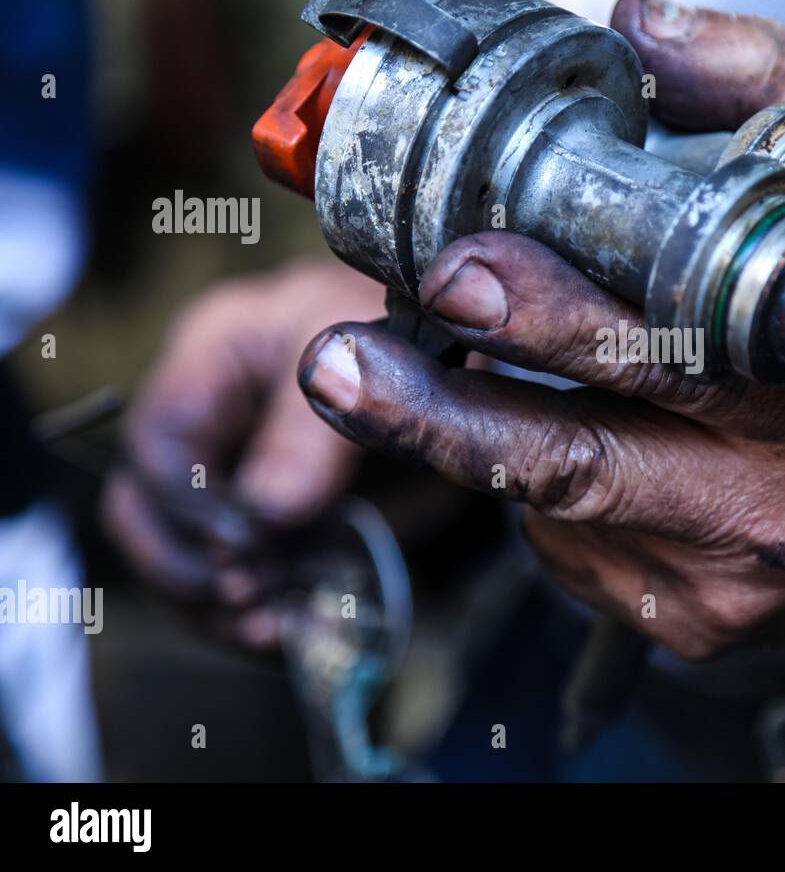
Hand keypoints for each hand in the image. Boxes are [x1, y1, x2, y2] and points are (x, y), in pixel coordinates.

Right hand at [103, 259, 384, 647]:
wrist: (464, 359)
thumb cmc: (408, 326)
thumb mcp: (361, 355)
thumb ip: (311, 430)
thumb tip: (266, 513)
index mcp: (213, 355)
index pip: (157, 441)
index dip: (189, 503)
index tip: (247, 542)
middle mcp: (210, 419)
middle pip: (144, 508)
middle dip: (188, 564)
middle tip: (252, 593)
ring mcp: (235, 475)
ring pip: (182, 555)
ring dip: (218, 604)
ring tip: (274, 629)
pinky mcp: (272, 521)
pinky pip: (237, 579)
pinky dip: (257, 615)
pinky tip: (293, 633)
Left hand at [294, 0, 784, 658]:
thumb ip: (763, 90)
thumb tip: (641, 26)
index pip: (675, 357)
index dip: (556, 320)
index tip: (458, 274)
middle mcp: (771, 507)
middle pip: (580, 464)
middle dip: (443, 410)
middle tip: (345, 365)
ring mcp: (723, 584)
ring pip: (554, 512)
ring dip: (467, 435)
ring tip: (385, 378)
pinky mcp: (688, 625)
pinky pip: (572, 553)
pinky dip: (541, 491)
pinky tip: (564, 436)